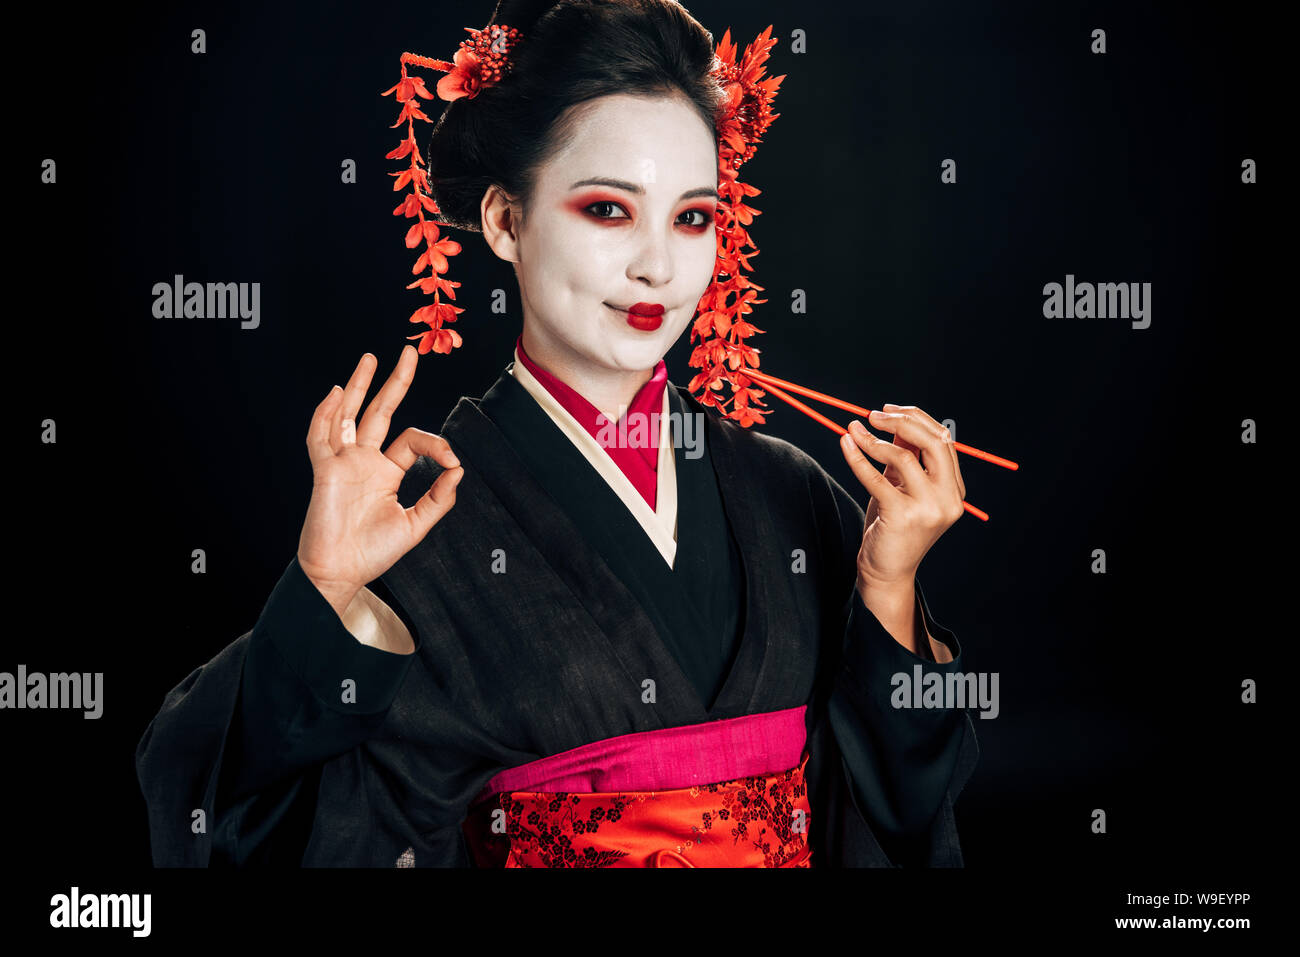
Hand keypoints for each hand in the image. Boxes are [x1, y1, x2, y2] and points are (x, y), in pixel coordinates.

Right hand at [298, 345, 463, 618]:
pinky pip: (321, 438)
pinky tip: (337, 394)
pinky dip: (326, 415)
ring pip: (349, 415)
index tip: (451, 459)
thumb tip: (459, 469)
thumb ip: (438, 499)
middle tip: (407, 352)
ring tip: (369, 358)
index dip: (434, 443)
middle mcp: (364, 461)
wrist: (340, 572)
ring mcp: (343, 463)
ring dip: (358, 386)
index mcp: (386, 472)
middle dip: (393, 382)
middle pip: (379, 412)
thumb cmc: (372, 553)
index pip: (411, 440)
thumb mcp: (415, 526)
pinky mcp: (325, 471)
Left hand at [839, 403, 965, 594]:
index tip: (888, 410)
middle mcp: (949, 499)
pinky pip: (876, 478)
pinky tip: (846, 443)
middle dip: (902, 421)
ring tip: (854, 429)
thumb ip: (904, 454)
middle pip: (934, 442)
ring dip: (874, 438)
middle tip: (873, 415)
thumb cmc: (892, 527)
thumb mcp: (901, 486)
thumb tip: (893, 419)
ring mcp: (929, 509)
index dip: (915, 419)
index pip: (942, 440)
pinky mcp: (903, 517)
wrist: (886, 572)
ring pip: (905, 457)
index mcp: (954, 489)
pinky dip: (858, 457)